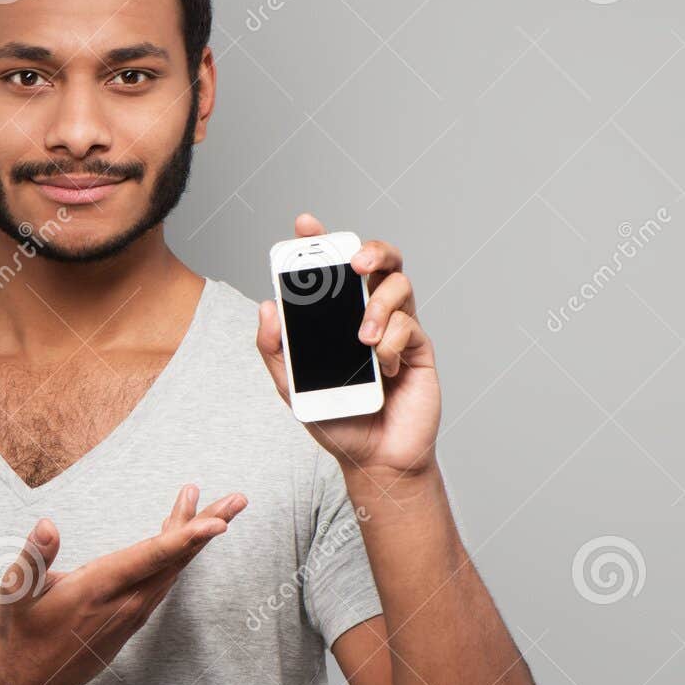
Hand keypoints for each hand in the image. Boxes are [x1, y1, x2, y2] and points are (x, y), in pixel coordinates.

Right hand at [0, 483, 247, 684]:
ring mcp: (131, 614)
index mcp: (99, 587)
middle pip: (176, 559)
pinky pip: (163, 582)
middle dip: (209, 525)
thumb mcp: (17, 591)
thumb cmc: (20, 631)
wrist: (25, 683)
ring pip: (173, 570)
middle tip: (238, 499)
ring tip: (216, 509)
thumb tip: (48, 526)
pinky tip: (182, 539)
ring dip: (195, 537)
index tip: (219, 524)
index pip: (152, 557)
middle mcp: (124, 602)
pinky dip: (178, 556)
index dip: (186, 537)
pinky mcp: (131, 621)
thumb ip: (34, 556)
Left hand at [256, 213, 441, 478]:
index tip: (304, 225)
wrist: (375, 459)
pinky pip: (409, 326)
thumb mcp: (292, 387)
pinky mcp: (418, 349)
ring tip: (364, 338)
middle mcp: (369, 314)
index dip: (320, 240)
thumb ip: (276, 350)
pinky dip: (392, 345)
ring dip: (379, 305)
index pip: (331, 270)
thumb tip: (266, 307)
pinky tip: (383, 370)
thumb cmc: (337, 421)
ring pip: (399, 285)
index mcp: (336, 317)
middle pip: (379, 260)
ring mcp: (397, 328)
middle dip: (369, 249)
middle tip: (354, 262)